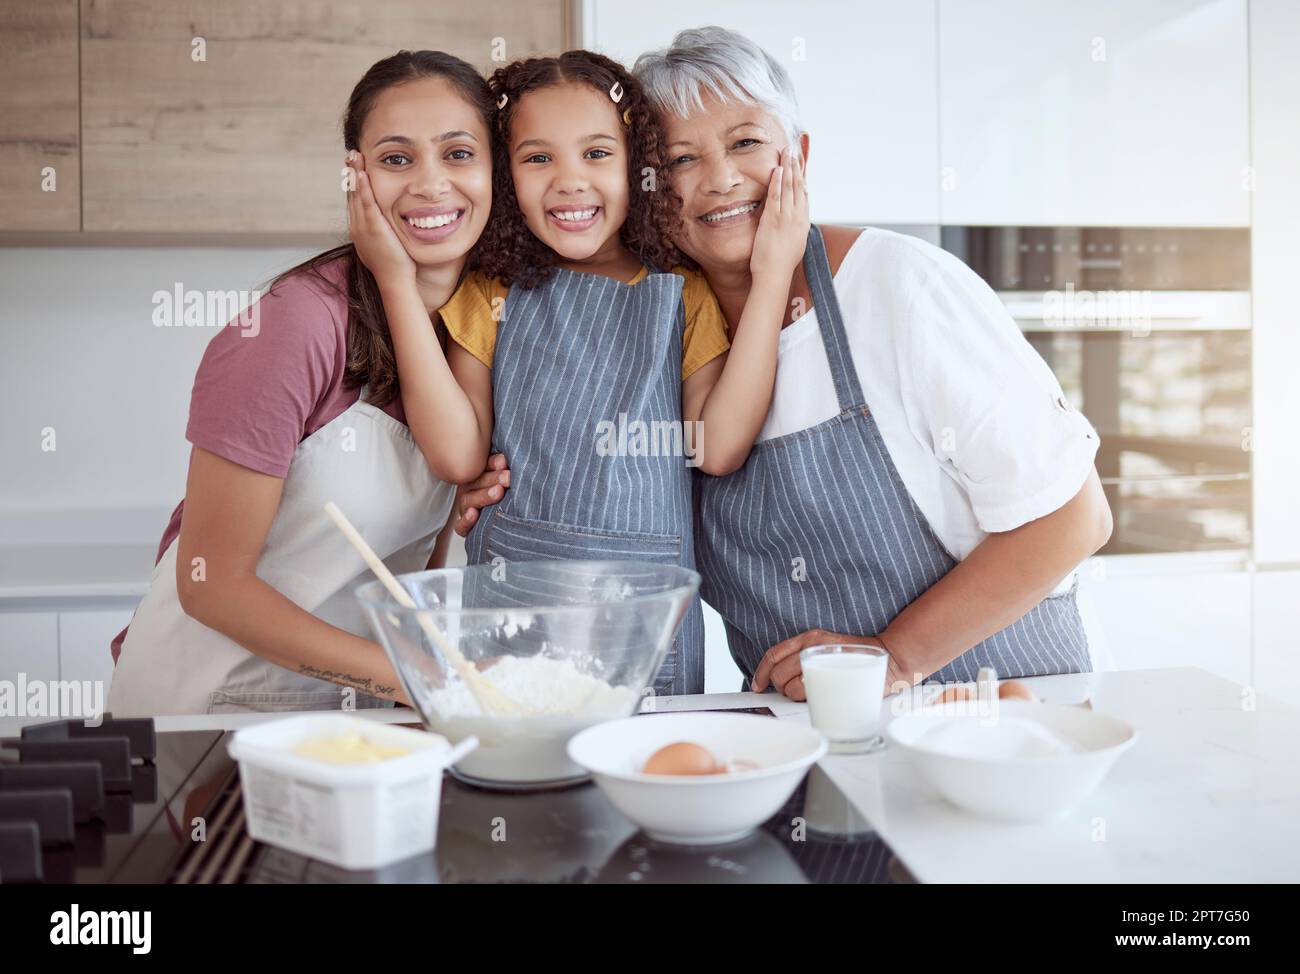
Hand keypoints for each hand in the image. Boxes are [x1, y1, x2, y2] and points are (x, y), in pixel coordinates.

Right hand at [345, 151, 415, 288]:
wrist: (394, 281)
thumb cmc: (394, 266)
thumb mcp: (384, 245)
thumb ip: (382, 232)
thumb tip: (387, 225)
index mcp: (358, 229)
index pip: (354, 201)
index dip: (353, 183)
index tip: (354, 167)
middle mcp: (356, 226)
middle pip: (351, 194)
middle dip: (350, 172)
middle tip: (351, 154)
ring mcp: (362, 226)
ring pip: (356, 195)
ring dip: (354, 173)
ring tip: (354, 155)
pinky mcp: (373, 228)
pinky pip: (366, 203)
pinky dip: (363, 187)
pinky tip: (361, 173)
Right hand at [453, 453, 509, 536]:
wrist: (502, 528)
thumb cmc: (507, 496)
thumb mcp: (508, 483)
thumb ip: (507, 471)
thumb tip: (508, 460)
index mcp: (479, 476)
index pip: (483, 467)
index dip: (493, 464)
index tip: (505, 462)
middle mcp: (469, 490)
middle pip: (476, 483)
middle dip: (493, 479)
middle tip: (507, 478)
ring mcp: (465, 509)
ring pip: (468, 501)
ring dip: (483, 496)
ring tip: (498, 492)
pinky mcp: (464, 528)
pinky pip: (460, 525)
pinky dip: (466, 520)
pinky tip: (473, 514)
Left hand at [748, 145, 810, 280]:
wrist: (775, 275)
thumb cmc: (781, 264)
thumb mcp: (793, 243)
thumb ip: (793, 229)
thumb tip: (792, 222)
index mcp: (803, 222)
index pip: (804, 193)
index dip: (802, 175)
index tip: (800, 162)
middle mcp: (798, 217)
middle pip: (799, 185)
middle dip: (797, 165)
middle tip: (794, 149)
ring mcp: (787, 218)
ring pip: (790, 187)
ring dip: (789, 168)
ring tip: (787, 152)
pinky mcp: (773, 220)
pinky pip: (776, 196)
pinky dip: (778, 182)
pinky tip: (778, 170)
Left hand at [751, 628, 886, 701]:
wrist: (890, 658)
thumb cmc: (857, 659)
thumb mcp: (827, 651)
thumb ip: (807, 659)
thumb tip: (782, 679)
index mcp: (808, 638)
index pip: (774, 654)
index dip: (761, 672)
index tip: (757, 685)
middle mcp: (811, 645)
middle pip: (778, 672)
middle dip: (777, 687)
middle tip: (789, 691)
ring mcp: (821, 659)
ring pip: (789, 685)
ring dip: (791, 695)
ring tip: (808, 693)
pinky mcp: (830, 674)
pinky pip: (804, 692)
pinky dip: (803, 698)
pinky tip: (815, 696)